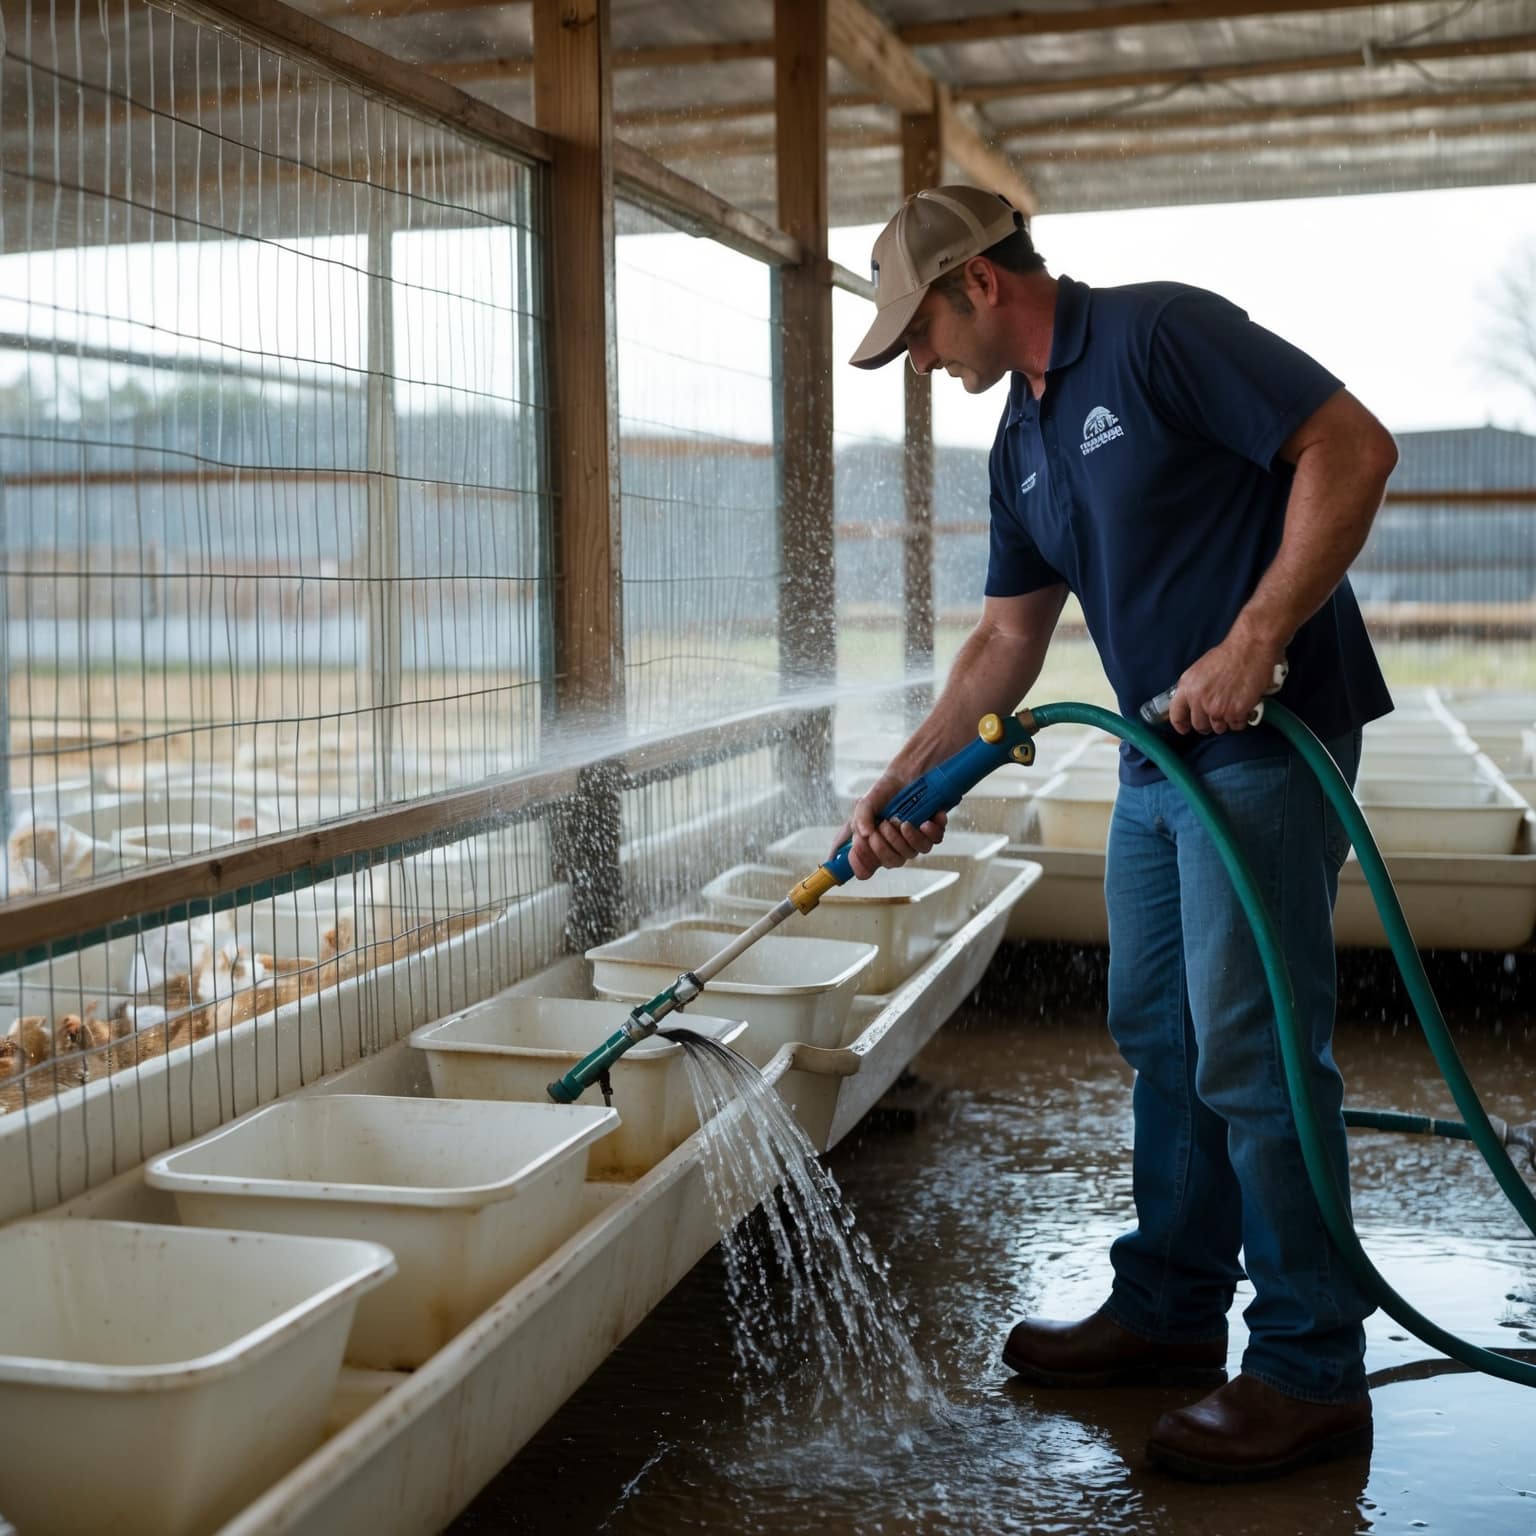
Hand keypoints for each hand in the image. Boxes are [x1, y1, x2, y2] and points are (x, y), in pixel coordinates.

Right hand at [830, 768, 946, 879]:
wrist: (904, 775)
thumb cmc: (884, 794)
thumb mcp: (864, 805)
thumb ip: (860, 820)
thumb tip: (863, 835)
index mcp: (877, 845)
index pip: (868, 868)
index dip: (863, 865)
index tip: (860, 850)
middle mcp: (896, 847)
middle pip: (892, 862)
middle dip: (884, 847)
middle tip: (881, 826)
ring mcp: (915, 840)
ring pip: (912, 853)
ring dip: (903, 838)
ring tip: (898, 820)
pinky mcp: (933, 830)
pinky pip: (934, 840)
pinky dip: (928, 833)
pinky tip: (923, 822)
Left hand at [1167, 637, 1281, 735]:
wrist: (1250, 648)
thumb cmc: (1228, 655)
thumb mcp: (1200, 670)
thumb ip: (1194, 688)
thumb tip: (1194, 703)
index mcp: (1187, 687)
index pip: (1176, 714)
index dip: (1180, 724)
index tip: (1185, 728)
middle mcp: (1199, 700)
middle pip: (1199, 725)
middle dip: (1207, 724)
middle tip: (1216, 717)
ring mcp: (1217, 708)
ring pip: (1219, 727)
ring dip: (1226, 721)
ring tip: (1233, 707)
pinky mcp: (1236, 712)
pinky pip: (1236, 726)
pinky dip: (1241, 719)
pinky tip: (1244, 707)